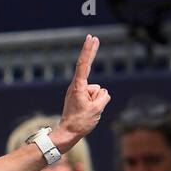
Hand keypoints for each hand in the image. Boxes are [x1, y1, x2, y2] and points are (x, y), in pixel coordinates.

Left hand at [56, 35, 110, 150]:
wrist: (67, 133)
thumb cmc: (81, 122)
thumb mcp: (97, 109)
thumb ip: (103, 96)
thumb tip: (102, 92)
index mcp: (78, 87)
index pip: (84, 65)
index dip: (88, 50)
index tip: (91, 38)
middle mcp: (76, 86)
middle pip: (88, 71)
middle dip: (92, 57)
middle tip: (95, 37)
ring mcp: (77, 92)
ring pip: (96, 91)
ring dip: (96, 101)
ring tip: (87, 112)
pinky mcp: (79, 98)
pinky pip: (93, 97)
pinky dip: (94, 104)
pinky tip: (87, 112)